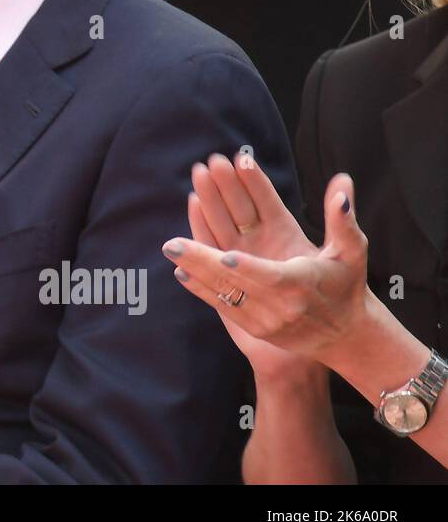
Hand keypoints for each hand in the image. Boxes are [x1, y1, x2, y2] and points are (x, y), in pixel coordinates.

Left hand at [163, 153, 372, 366]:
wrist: (345, 336)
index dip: (248, 267)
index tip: (226, 255)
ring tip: (170, 247)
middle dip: (204, 258)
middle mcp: (280, 305)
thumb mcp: (352, 253)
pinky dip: (200, 288)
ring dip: (195, 269)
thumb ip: (344, 220)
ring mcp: (264, 318)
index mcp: (303, 284)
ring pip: (223, 292)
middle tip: (173, 242)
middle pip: (236, 281)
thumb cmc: (347, 286)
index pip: (272, 275)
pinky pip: (221, 305)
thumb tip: (341, 184)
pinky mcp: (253, 326)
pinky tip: (180, 269)